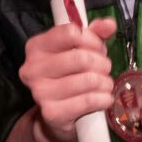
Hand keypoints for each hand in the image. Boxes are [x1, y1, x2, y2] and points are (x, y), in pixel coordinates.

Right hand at [19, 18, 119, 141]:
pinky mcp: (52, 113)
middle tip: (104, 69)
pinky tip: (104, 99)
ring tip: (104, 85)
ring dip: (105, 82)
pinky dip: (104, 99)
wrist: (56, 117)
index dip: (92, 40)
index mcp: (36, 47)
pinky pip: (89, 100)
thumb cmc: (69, 76)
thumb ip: (94, 35)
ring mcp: (40, 92)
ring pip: (88, 80)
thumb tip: (109, 24)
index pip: (71, 33)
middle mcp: (32, 68)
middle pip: (82, 58)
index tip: (97, 49)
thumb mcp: (80, 50)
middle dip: (102, 63)